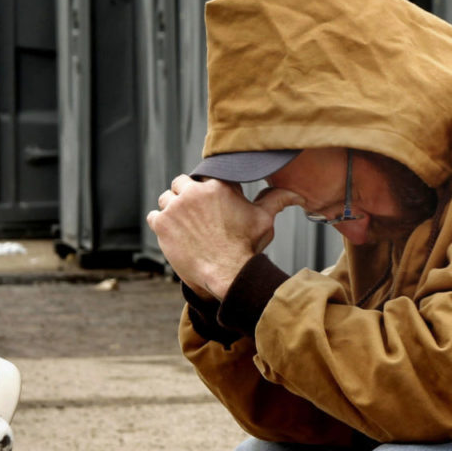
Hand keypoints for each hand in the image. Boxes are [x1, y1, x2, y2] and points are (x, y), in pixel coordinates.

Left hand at [147, 175, 302, 299]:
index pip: (205, 176)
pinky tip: (173, 235)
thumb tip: (297, 194)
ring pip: (166, 198)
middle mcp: (195, 191)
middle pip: (181, 183)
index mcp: (219, 185)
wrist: (227, 273)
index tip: (208, 205)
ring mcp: (176, 206)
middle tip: (194, 216)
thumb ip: (276, 200)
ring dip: (172, 209)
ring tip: (184, 227)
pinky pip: (154, 216)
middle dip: (186, 196)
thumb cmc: (246, 247)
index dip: (205, 190)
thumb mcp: (264, 220)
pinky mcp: (163, 223)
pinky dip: (160, 224)